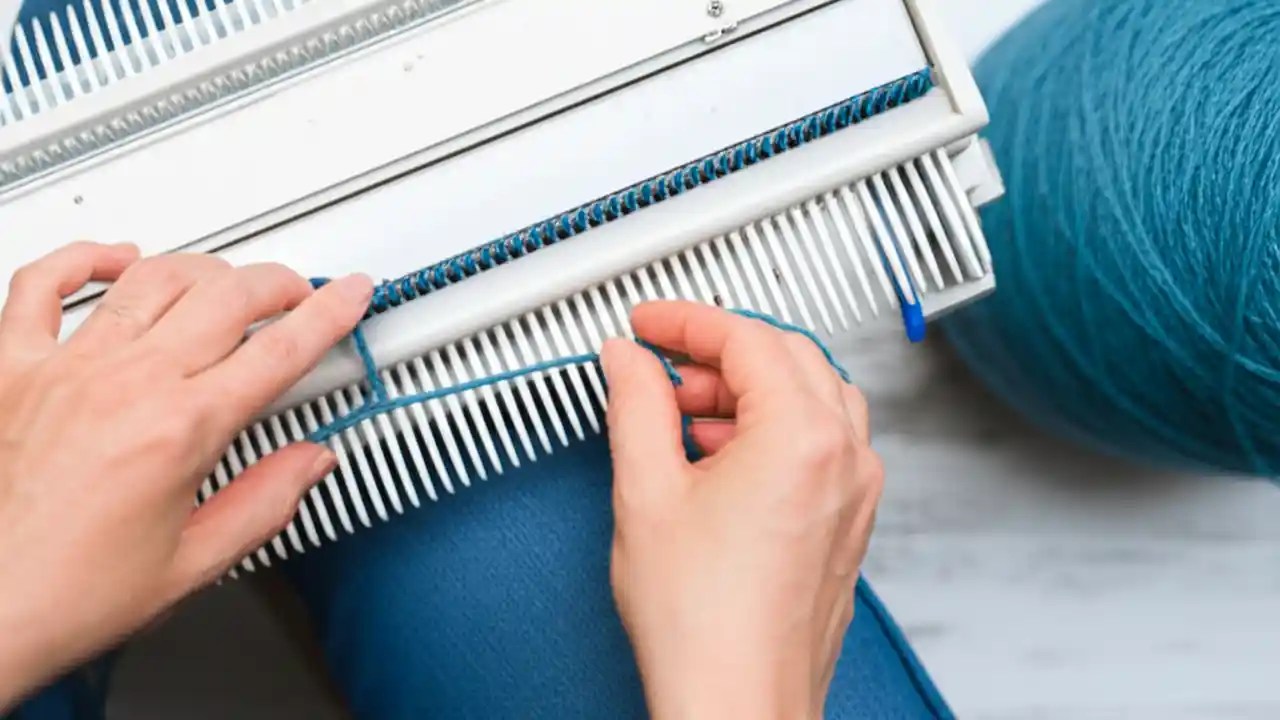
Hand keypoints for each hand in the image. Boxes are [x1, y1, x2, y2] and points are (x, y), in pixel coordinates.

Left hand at [0, 242, 370, 710]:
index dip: (329, 314)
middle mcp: (127, 384)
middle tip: (298, 293)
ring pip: (153, 277)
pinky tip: (114, 259)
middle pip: (226, 296)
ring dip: (204, 268)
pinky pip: (43, 284)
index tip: (349, 295)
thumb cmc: (67, 596)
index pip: (280, 351)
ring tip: (227, 279)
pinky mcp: (11, 368)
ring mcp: (66, 367)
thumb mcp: (194, 565)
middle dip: (278, 283)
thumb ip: (265, 503)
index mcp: (181, 430)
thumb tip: (310, 462)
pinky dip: (83, 259)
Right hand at [600, 301, 882, 719]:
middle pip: (788, 359)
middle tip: (660, 365)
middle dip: (718, 353)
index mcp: (802, 437)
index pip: (747, 338)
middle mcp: (844, 459)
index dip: (687, 320)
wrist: (736, 704)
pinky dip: (772, 430)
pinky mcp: (848, 524)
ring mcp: (855, 493)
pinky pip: (820, 445)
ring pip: (811, 399)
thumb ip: (636, 405)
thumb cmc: (705, 624)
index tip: (648, 324)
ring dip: (748, 391)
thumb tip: (629, 361)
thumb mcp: (647, 492)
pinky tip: (718, 458)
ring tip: (683, 416)